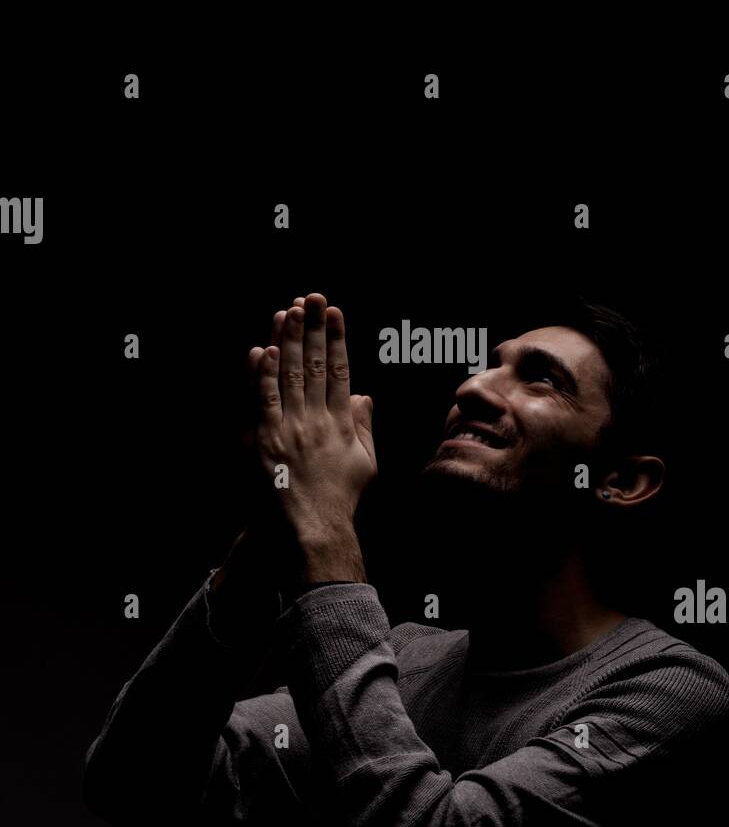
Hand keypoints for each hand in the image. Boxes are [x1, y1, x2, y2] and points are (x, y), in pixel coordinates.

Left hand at [249, 293, 376, 554]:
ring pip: (289, 375)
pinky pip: (263, 400)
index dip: (337, 338)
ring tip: (289, 310)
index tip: (335, 313)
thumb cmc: (339, 499)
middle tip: (312, 297)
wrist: (313, 529)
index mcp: (342, 423)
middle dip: (313, 328)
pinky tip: (265, 349)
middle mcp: (317, 420)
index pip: (340, 370)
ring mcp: (289, 428)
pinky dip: (263, 374)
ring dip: (289, 340)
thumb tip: (363, 395)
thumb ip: (364, 426)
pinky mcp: (264, 440)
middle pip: (315, 365)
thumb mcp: (366, 463)